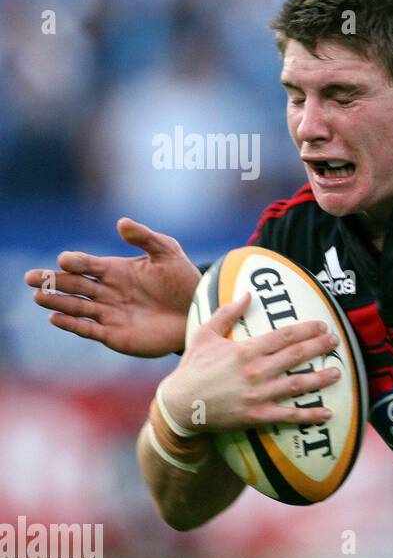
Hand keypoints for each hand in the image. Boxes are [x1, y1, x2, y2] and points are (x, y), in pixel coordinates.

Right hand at [25, 217, 200, 356]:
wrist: (196, 311)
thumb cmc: (183, 280)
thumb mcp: (167, 252)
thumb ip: (145, 237)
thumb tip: (121, 222)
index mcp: (114, 270)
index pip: (87, 264)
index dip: (75, 261)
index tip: (66, 259)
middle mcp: (106, 291)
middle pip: (73, 285)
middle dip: (52, 281)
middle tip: (31, 278)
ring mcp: (108, 313)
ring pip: (76, 306)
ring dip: (56, 302)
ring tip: (38, 297)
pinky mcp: (114, 334)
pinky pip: (88, 329)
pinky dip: (71, 324)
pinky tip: (55, 318)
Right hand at [159, 293, 339, 435]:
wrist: (179, 405)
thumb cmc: (193, 368)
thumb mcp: (204, 335)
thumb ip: (226, 313)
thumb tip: (246, 294)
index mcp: (246, 350)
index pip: (284, 336)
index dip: (307, 329)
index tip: (323, 325)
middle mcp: (256, 371)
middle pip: (296, 355)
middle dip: (319, 347)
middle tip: (336, 342)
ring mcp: (258, 394)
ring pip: (298, 384)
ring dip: (321, 378)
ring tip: (338, 372)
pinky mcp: (258, 415)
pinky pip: (288, 415)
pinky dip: (309, 415)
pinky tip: (327, 413)